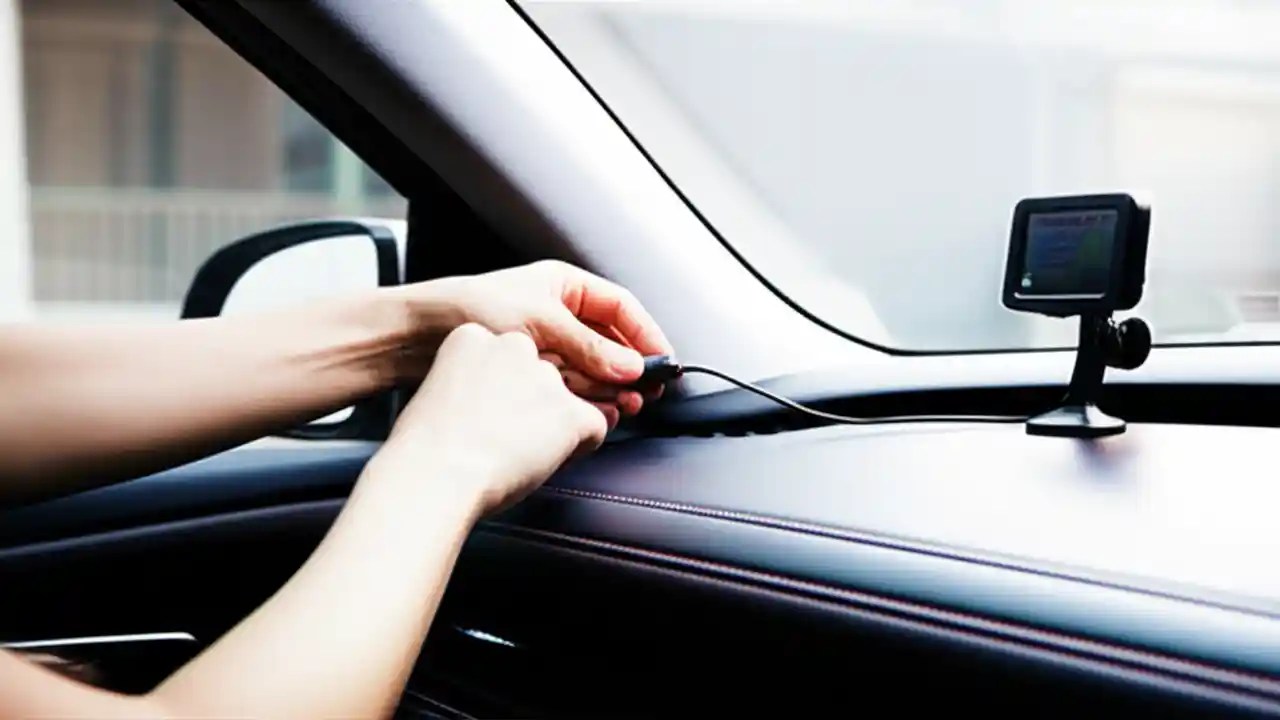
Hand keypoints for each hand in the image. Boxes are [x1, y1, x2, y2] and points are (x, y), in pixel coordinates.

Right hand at [377, 323, 608, 515]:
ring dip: (555, 427)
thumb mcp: (443, 395)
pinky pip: (596, 426)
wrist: (432, 476)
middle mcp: (515, 346)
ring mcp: (546, 377)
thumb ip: (477, 385)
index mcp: (475, 337)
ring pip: (571, 401)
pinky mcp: (571, 411)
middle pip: (544, 376)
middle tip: (506, 440)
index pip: (511, 358)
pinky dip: (579, 448)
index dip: (504, 394)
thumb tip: (506, 403)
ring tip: (521, 453)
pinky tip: (546, 460)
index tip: (488, 417)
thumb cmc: (426, 450)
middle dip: (534, 409)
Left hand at [400, 261, 672, 419]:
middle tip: (647, 391)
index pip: (621, 308)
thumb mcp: (540, 323)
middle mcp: (556, 311)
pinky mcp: (527, 369)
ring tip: (626, 405)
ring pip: (591, 364)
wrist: (415, 334)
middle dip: (630, 366)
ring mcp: (543, 341)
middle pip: (609, 340)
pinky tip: (595, 409)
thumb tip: (629, 367)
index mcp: (562, 285)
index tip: (664, 361)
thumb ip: (589, 348)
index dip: (646, 334)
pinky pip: (567, 382)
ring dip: (610, 384)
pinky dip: (584, 395)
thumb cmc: (468, 308)